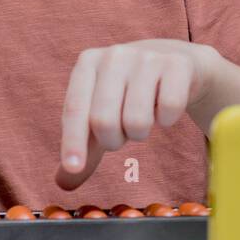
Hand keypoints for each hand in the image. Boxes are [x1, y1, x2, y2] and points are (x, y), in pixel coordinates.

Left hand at [56, 39, 219, 189]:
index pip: (75, 109)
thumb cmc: (130, 93)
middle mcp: (114, 55)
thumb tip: (63, 183)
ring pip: (137, 120)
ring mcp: (147, 57)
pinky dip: (167, 119)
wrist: (175, 62)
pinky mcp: (177, 64)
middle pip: (103, 121)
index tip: (74, 168)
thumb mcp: (103, 113)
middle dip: (114, 140)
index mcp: (88, 63)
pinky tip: (165, 108)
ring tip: (143, 118)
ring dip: (140, 132)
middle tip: (123, 133)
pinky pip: (169, 109)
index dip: (73, 142)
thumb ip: (84, 147)